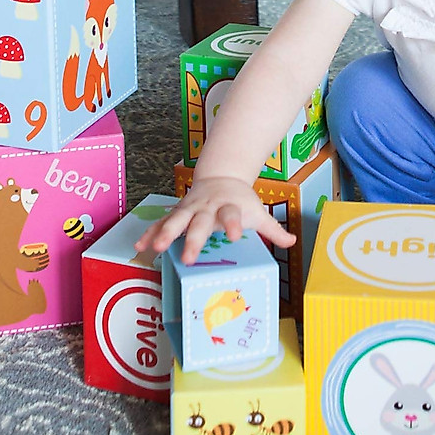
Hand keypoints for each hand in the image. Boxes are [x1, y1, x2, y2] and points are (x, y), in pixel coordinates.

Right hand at [134, 175, 296, 264]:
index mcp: (228, 206)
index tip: (235, 236)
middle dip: (194, 238)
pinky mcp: (176, 212)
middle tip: (189, 257)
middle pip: (200, 222)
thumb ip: (273, 229)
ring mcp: (189, 209)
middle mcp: (207, 207)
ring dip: (166, 234)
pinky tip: (140, 245)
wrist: (221, 176)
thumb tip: (293, 241)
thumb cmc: (239, 201)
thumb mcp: (257, 211)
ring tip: (157, 248)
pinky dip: (150, 233)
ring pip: (176, 220)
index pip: (232, 214)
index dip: (234, 224)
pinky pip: (161, 223)